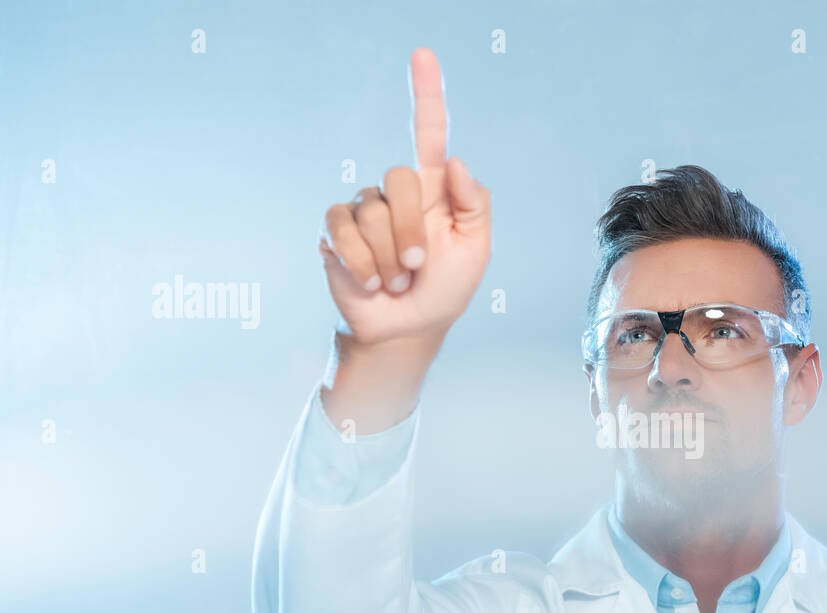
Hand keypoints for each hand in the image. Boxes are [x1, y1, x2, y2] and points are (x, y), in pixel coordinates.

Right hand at [319, 48, 491, 347]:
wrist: (407, 329)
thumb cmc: (445, 289)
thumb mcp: (475, 250)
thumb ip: (475, 205)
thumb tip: (457, 163)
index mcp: (434, 191)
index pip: (429, 133)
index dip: (427, 94)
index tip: (423, 55)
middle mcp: (397, 192)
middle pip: (400, 179)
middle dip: (413, 232)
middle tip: (419, 267)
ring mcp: (364, 209)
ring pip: (372, 213)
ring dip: (390, 258)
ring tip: (397, 280)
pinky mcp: (337, 230)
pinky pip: (343, 231)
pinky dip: (362, 264)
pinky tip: (371, 282)